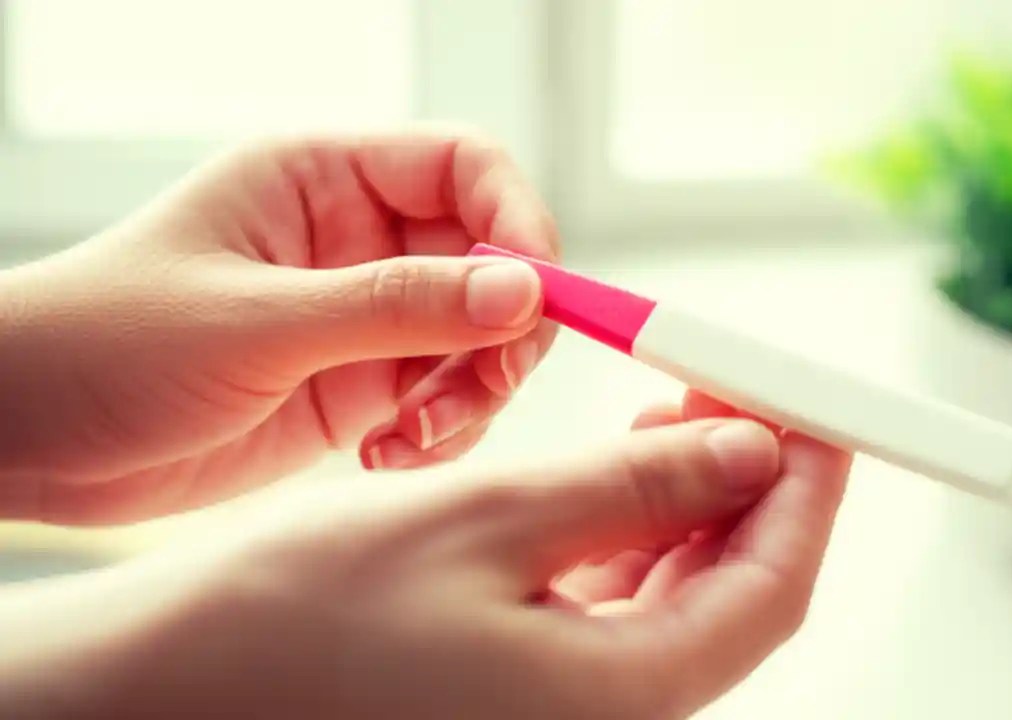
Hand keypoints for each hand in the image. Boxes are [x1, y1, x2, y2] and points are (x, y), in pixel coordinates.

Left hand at [0, 128, 558, 523]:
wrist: (30, 439)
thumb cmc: (109, 344)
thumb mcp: (258, 322)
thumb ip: (397, 307)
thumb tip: (526, 290)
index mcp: (326, 181)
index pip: (466, 168)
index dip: (518, 220)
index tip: (538, 296)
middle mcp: (357, 242)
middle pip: (492, 262)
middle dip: (503, 332)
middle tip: (479, 390)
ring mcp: (362, 318)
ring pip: (479, 341)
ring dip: (472, 396)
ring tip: (409, 440)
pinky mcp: (357, 387)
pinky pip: (444, 401)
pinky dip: (440, 434)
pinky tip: (382, 458)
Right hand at [0, 393, 851, 719]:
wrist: (173, 686)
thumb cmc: (300, 615)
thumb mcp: (488, 521)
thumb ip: (637, 489)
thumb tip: (749, 454)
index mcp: (617, 699)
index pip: (770, 590)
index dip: (810, 494)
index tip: (820, 414)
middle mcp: (605, 716)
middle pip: (731, 593)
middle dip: (753, 488)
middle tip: (748, 394)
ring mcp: (564, 705)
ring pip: (675, 594)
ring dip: (691, 500)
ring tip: (684, 411)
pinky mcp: (522, 679)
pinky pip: (615, 604)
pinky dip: (632, 531)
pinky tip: (619, 469)